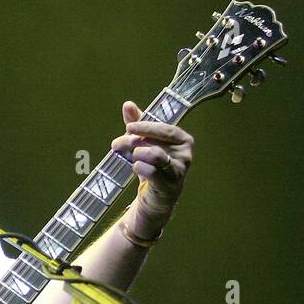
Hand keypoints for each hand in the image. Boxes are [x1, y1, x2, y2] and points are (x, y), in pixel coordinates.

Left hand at [110, 100, 193, 235]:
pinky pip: (150, 171)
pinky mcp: (169, 186)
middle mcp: (185, 155)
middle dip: (132, 141)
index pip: (164, 128)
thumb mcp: (144, 144)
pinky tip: (136, 168)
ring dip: (136, 155)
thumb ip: (138, 124)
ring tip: (131, 158)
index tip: (129, 128)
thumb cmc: (153, 167)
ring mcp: (179, 171)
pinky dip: (139, 168)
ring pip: (154, 155)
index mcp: (183, 140)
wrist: (155, 199)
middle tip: (117, 145)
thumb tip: (127, 105)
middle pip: (155, 141)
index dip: (145, 127)